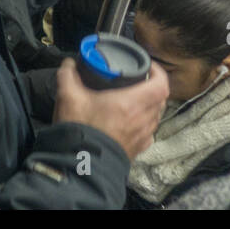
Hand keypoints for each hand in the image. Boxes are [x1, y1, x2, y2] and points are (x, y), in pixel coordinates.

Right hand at [53, 58, 168, 158]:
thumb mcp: (68, 96)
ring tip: (132, 99)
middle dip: (152, 86)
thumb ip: (68, 75)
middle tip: (137, 80)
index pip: (161, 84)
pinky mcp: (139, 147)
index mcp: (131, 103)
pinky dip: (144, 121)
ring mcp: (143, 135)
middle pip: (160, 99)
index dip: (158, 72)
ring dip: (148, 104)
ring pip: (155, 115)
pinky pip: (149, 130)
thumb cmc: (81, 129)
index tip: (147, 66)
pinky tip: (129, 121)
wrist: (82, 164)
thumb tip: (69, 63)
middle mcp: (143, 119)